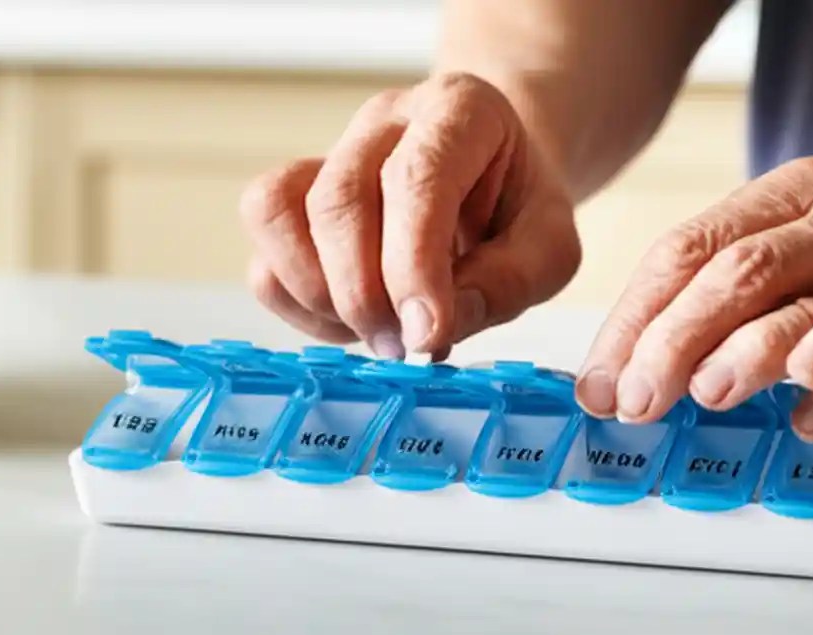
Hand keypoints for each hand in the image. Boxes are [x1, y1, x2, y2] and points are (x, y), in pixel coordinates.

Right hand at [239, 73, 580, 359]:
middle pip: (338, 200)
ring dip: (316, 293)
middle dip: (362, 294)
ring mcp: (326, 154)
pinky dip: (295, 301)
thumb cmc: (517, 208)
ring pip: (276, 212)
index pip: (416, 178)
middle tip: (401, 345)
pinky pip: (262, 252)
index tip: (425, 335)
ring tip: (370, 330)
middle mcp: (382, 122)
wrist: (492, 179)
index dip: (412, 265)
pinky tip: (344, 319)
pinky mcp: (291, 199)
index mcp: (458, 110)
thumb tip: (430, 332)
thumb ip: (506, 283)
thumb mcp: (550, 246)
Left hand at [576, 155, 812, 440]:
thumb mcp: (790, 259)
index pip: (684, 251)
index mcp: (784, 196)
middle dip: (673, 342)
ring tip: (710, 392)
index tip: (599, 382)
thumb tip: (616, 379)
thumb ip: (713, 306)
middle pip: (733, 274)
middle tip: (638, 401)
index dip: (632, 321)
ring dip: (749, 354)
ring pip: (804, 304)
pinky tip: (808, 417)